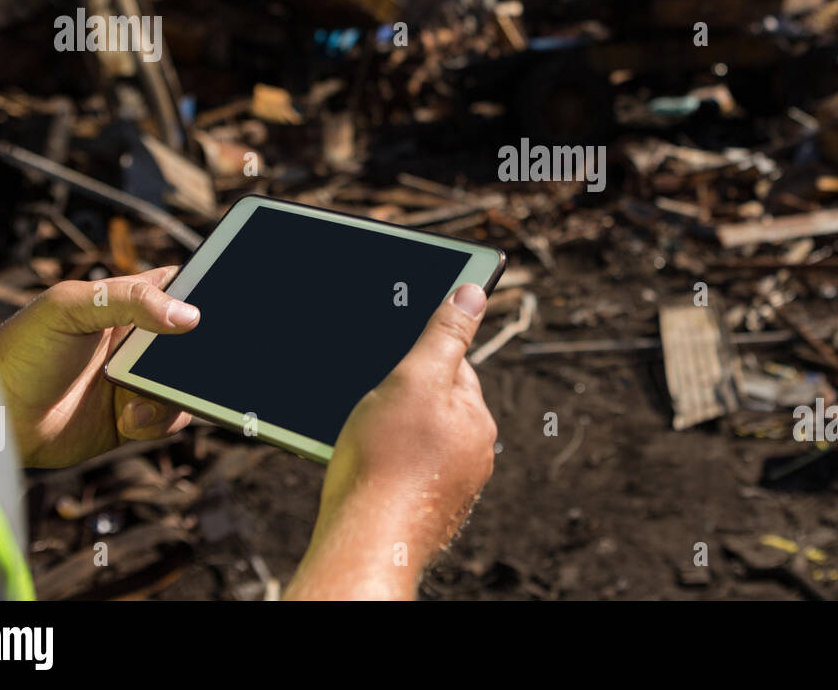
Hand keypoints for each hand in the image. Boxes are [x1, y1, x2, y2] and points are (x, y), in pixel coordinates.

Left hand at [0, 266, 199, 467]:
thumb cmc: (20, 352)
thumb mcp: (69, 308)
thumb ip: (129, 301)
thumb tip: (189, 316)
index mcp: (126, 302)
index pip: (179, 285)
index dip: (202, 292)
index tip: (215, 306)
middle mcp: (138, 340)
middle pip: (194, 338)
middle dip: (200, 352)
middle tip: (183, 363)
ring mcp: (138, 379)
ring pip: (189, 381)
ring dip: (174, 392)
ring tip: (136, 399)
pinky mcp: (135, 417)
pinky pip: (171, 417)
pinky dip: (157, 420)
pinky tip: (126, 419)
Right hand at [286, 283, 496, 599]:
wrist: (366, 545)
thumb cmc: (387, 463)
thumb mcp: (415, 380)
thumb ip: (444, 336)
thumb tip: (474, 292)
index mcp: (476, 421)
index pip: (455, 368)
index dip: (419, 360)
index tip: (393, 367)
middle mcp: (472, 457)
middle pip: (434, 407)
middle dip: (402, 402)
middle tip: (370, 409)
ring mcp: (450, 489)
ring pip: (418, 443)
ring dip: (390, 436)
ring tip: (361, 444)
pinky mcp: (424, 514)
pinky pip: (403, 476)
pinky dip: (384, 469)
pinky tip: (361, 473)